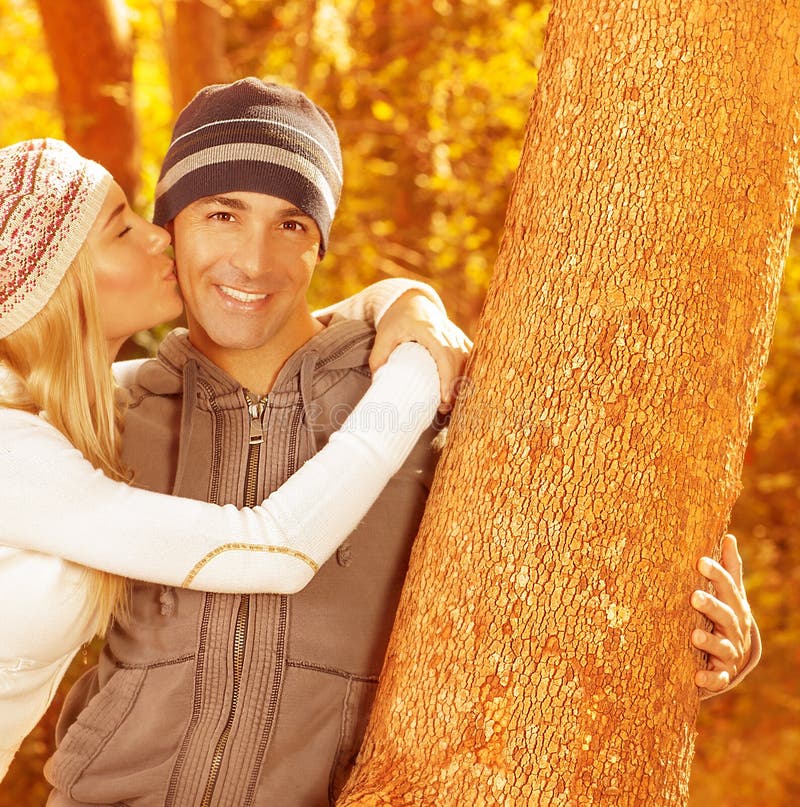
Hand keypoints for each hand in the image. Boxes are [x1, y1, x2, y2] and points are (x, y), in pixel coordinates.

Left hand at [370, 290, 472, 412]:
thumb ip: (378, 358)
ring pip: (468, 359)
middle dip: (455, 385)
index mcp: (427, 329)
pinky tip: (463, 389)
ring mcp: (455, 334)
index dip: (447, 377)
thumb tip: (378, 383)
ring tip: (451, 403)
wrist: (411, 301)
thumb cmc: (396, 320)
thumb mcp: (383, 335)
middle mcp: (446, 331)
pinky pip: (471, 356)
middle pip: (459, 360)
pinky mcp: (460, 338)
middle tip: (444, 408)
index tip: (444, 398)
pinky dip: (469, 372)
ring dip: (463, 381)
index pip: (444, 354)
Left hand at [691, 533, 753, 691]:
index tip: (700, 562)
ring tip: (693, 635)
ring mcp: (729, 652)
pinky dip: (709, 679)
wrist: (734, 657)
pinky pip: (717, 678)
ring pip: (721, 646)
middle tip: (693, 596)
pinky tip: (697, 677)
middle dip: (711, 606)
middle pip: (725, 616)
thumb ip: (729, 568)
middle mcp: (734, 629)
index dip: (716, 574)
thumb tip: (729, 536)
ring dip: (708, 641)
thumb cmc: (725, 616)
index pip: (727, 588)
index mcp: (734, 606)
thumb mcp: (730, 594)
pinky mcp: (721, 673)